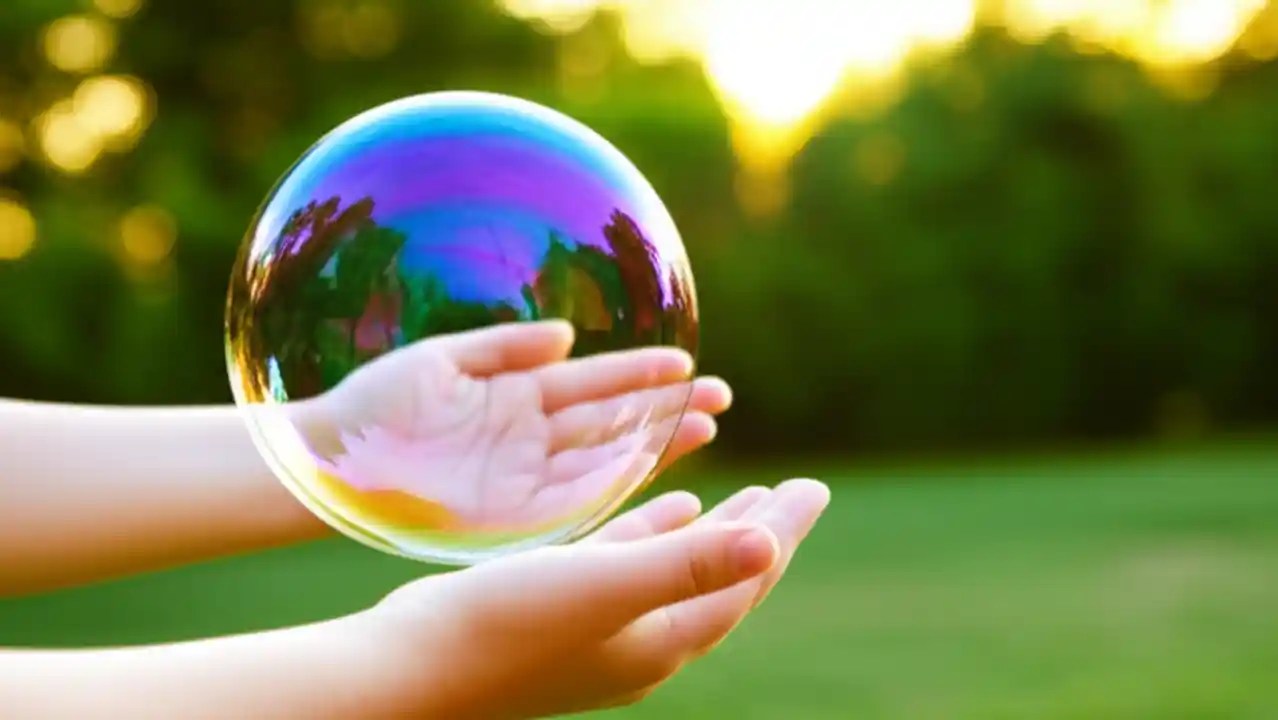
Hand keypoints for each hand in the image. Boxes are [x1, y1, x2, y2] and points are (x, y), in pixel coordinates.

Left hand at [304, 321, 729, 530]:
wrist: (328, 461)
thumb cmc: (375, 407)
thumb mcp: (442, 360)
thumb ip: (505, 347)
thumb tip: (567, 335)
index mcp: (517, 398)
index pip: (591, 384)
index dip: (639, 374)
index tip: (685, 364)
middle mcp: (532, 439)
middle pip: (612, 421)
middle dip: (665, 409)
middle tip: (722, 397)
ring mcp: (526, 477)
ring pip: (606, 458)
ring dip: (656, 444)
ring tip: (707, 425)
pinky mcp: (514, 513)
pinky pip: (578, 497)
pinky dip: (618, 482)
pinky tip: (655, 465)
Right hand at [361, 478, 830, 718]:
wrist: (413, 669)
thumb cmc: (507, 624)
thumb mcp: (604, 586)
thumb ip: (687, 564)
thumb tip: (772, 544)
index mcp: (662, 639)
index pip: (744, 580)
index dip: (782, 533)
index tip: (816, 487)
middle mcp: (642, 644)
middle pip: (723, 581)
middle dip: (762, 534)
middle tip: (798, 492)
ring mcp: (603, 634)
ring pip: (679, 574)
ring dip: (715, 535)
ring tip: (748, 498)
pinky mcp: (565, 618)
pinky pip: (632, 569)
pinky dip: (657, 537)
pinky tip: (668, 508)